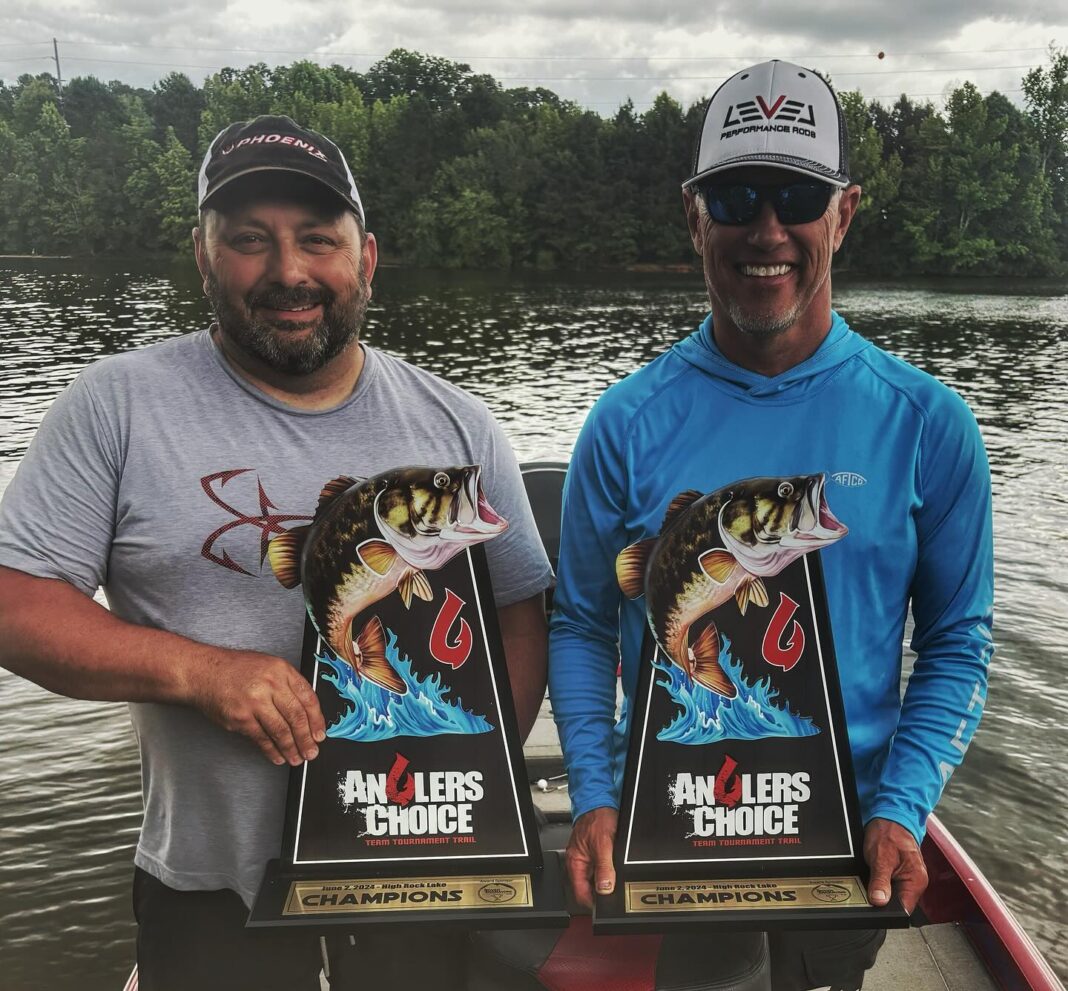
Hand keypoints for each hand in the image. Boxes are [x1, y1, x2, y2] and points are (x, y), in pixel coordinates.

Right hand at [190, 650, 325, 765]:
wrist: (203, 672)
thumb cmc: (235, 669)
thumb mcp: (268, 666)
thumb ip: (288, 684)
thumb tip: (307, 711)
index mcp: (281, 670)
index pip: (308, 698)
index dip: (317, 720)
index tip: (320, 733)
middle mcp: (270, 685)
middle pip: (296, 717)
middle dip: (306, 738)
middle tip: (312, 751)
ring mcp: (254, 702)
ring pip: (280, 730)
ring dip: (291, 748)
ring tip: (297, 757)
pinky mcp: (240, 718)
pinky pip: (261, 738)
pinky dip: (271, 750)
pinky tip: (278, 756)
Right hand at [565, 806, 617, 909]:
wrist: (600, 801)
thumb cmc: (597, 818)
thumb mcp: (603, 844)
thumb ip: (603, 868)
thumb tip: (605, 889)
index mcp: (575, 862)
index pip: (580, 893)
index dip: (593, 902)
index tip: (605, 905)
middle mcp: (578, 862)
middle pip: (587, 888)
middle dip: (600, 892)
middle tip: (614, 893)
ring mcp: (585, 857)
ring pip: (594, 879)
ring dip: (604, 881)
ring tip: (615, 878)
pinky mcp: (593, 852)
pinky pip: (599, 868)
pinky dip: (606, 871)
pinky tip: (614, 867)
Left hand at [863, 817, 927, 913]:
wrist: (889, 818)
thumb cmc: (889, 833)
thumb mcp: (881, 857)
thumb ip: (881, 880)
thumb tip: (878, 901)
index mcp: (916, 880)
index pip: (904, 909)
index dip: (888, 911)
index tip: (873, 906)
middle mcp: (915, 883)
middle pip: (898, 905)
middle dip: (882, 901)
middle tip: (868, 892)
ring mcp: (907, 880)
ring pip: (892, 897)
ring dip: (880, 893)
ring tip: (871, 880)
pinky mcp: (899, 876)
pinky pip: (889, 887)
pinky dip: (880, 885)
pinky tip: (873, 877)